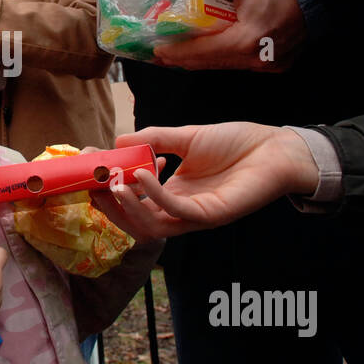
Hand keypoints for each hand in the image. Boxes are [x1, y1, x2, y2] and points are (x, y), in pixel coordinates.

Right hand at [89, 125, 319, 240]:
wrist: (276, 148)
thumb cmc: (236, 143)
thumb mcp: (186, 137)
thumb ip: (152, 139)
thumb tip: (117, 141)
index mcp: (171, 194)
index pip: (130, 201)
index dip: (106, 187)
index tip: (87, 165)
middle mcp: (179, 210)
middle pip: (134, 222)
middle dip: (109, 205)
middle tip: (92, 182)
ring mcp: (195, 216)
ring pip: (151, 226)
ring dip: (127, 207)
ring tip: (113, 181)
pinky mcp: (212, 215)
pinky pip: (176, 212)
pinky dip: (155, 195)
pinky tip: (143, 173)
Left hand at [151, 0, 305, 70]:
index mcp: (247, 40)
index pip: (203, 52)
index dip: (177, 53)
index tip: (156, 51)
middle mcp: (257, 59)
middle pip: (211, 63)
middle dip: (183, 59)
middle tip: (159, 54)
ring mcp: (268, 65)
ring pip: (225, 66)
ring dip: (201, 60)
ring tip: (177, 54)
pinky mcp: (275, 65)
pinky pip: (239, 64)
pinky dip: (220, 59)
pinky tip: (206, 52)